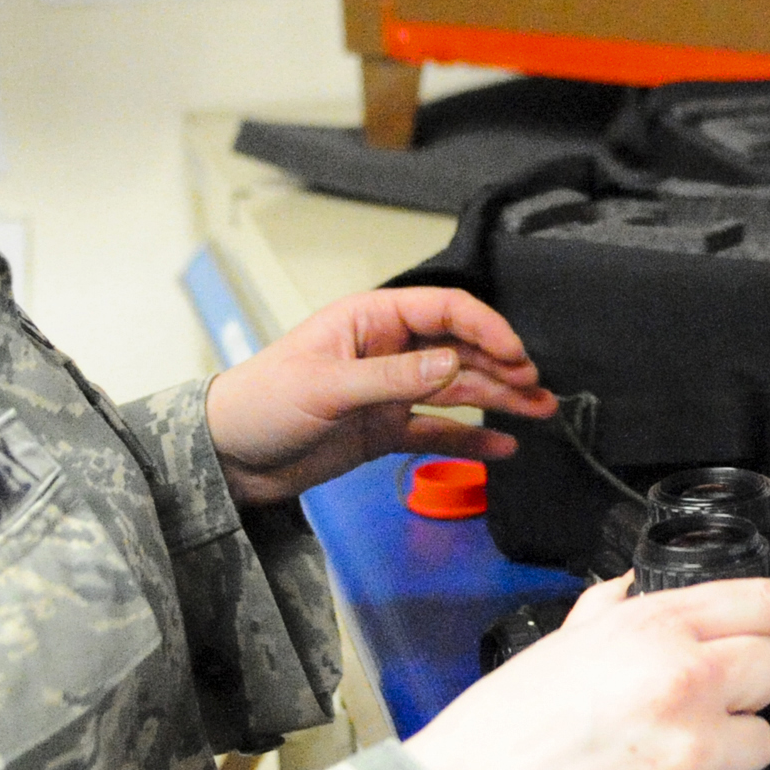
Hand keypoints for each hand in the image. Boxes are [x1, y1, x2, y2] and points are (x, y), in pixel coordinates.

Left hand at [205, 287, 558, 505]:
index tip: (518, 354)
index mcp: (371, 321)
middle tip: (539, 389)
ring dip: (498, 400)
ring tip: (543, 412)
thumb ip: (393, 377)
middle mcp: (388, 351)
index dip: (486, 328)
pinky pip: (438, 430)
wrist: (226, 458)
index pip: (443, 311)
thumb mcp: (327, 386)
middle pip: (459, 351)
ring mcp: (389, 392)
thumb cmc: (262, 404)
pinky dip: (471, 438)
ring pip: (457, 390)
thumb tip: (455, 364)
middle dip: (503, 366)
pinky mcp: (384, 430)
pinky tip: (505, 446)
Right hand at [402, 573, 769, 769]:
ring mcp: (695, 752)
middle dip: (754, 683)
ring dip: (726, 748)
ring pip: (761, 741)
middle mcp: (686, 682)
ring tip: (663, 754)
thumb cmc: (500, 735)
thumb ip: (614, 611)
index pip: (768, 604)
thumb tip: (643, 593)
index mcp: (653, 630)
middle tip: (714, 699)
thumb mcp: (559, 643)